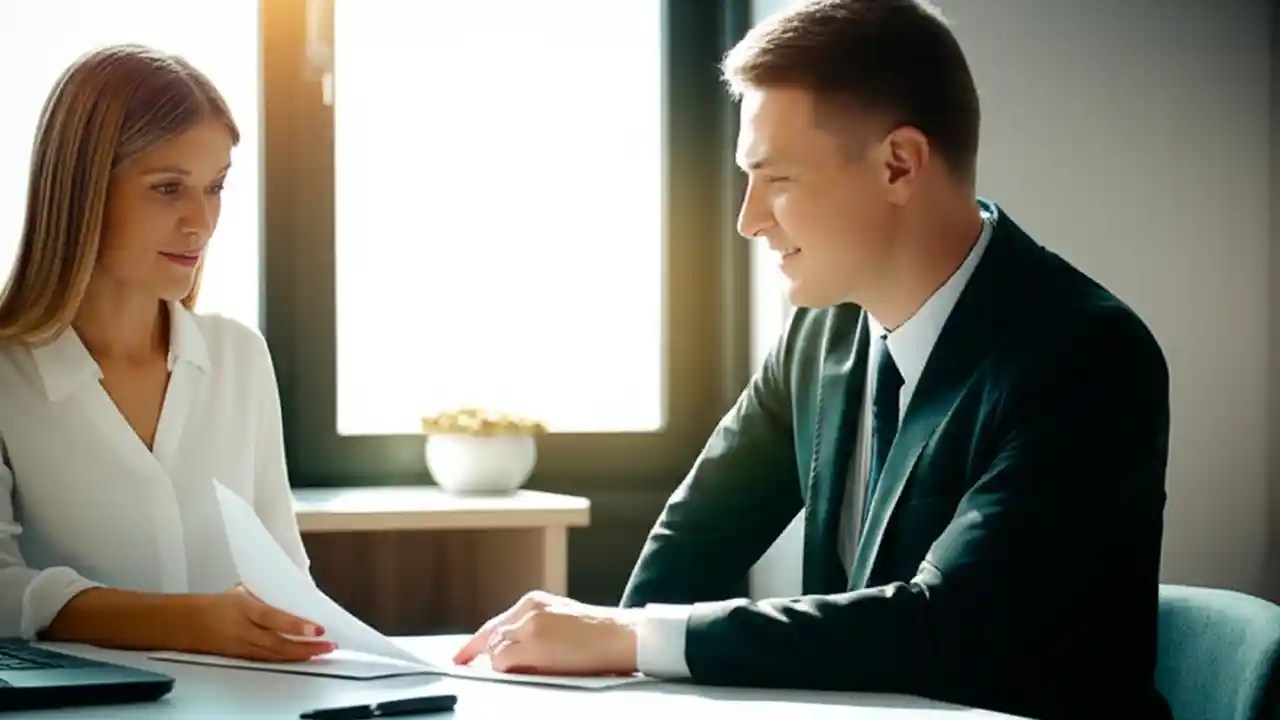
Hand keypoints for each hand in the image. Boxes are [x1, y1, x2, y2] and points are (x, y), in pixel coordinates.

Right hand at [180, 584, 336, 661]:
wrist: (182, 624)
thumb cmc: (211, 604)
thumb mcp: (238, 593)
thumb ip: (263, 594)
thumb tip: (289, 593)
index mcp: (243, 609)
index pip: (274, 618)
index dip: (296, 625)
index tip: (318, 629)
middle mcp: (243, 631)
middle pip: (279, 643)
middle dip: (306, 647)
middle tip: (329, 645)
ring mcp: (241, 646)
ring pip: (275, 654)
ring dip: (300, 655)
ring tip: (321, 652)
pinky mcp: (240, 656)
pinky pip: (267, 659)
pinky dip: (286, 659)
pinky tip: (300, 657)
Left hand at [453, 590, 637, 675]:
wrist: (622, 635)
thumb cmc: (598, 635)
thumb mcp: (561, 620)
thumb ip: (533, 627)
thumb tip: (507, 650)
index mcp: (534, 600)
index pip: (495, 623)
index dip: (475, 643)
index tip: (460, 657)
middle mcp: (528, 608)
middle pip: (491, 637)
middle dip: (488, 658)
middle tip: (482, 672)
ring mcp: (529, 624)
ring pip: (495, 650)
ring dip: (506, 666)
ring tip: (534, 670)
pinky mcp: (533, 642)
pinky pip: (503, 662)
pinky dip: (510, 672)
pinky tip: (530, 672)